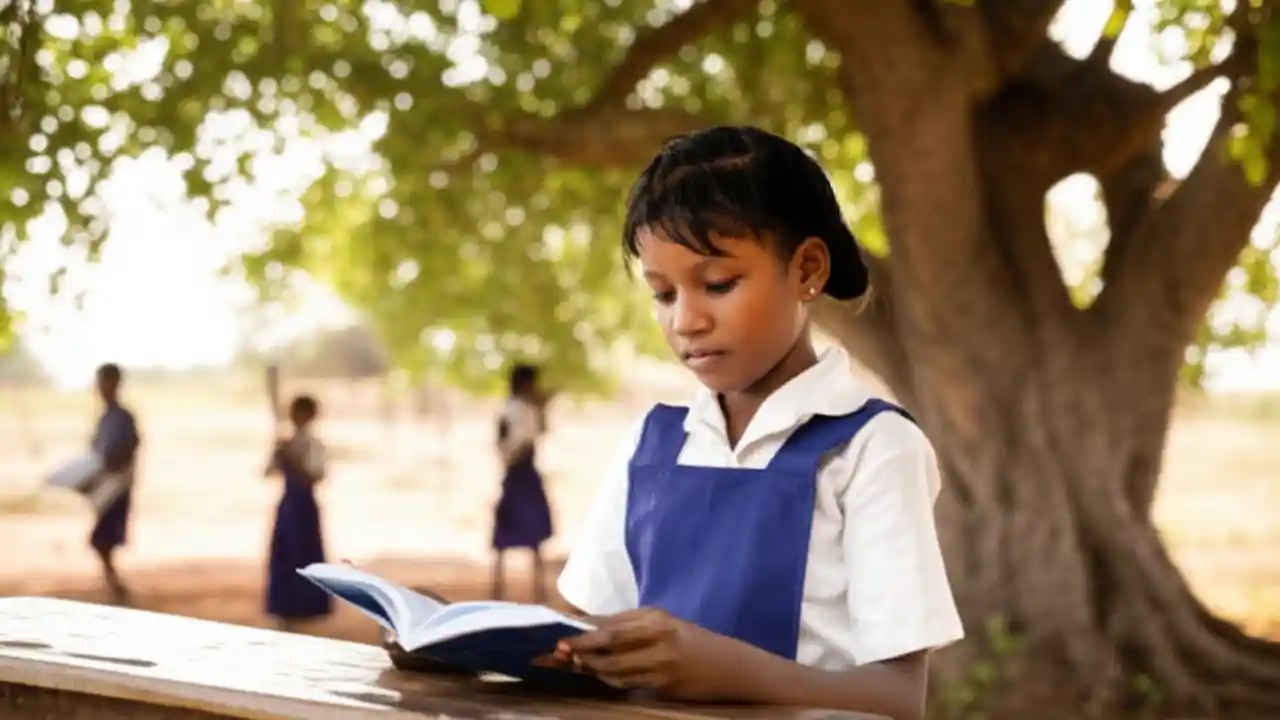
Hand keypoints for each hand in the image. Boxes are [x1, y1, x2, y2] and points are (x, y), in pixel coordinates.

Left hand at [558, 608, 738, 700]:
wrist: (729, 666)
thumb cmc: (688, 641)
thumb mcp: (661, 624)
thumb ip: (627, 625)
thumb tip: (586, 627)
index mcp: (654, 618)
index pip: (610, 623)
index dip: (581, 631)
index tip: (558, 634)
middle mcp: (658, 637)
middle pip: (608, 643)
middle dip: (580, 649)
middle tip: (557, 653)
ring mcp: (661, 663)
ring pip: (614, 668)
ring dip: (591, 668)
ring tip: (574, 665)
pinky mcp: (664, 685)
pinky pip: (627, 684)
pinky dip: (609, 680)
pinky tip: (599, 676)